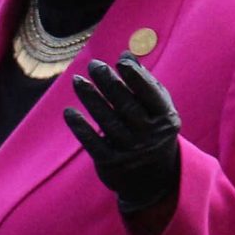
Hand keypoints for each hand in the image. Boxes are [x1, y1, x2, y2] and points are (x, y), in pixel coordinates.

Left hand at [65, 53, 182, 225]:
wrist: (154, 180)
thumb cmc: (153, 130)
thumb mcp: (157, 109)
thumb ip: (144, 82)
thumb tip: (127, 54)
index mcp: (166, 119)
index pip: (150, 95)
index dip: (135, 77)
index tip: (120, 61)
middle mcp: (150, 136)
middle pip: (126, 105)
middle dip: (108, 82)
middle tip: (94, 65)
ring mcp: (131, 152)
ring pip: (106, 121)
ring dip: (90, 98)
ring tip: (77, 80)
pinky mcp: (112, 164)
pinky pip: (93, 142)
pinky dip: (80, 127)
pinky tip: (69, 111)